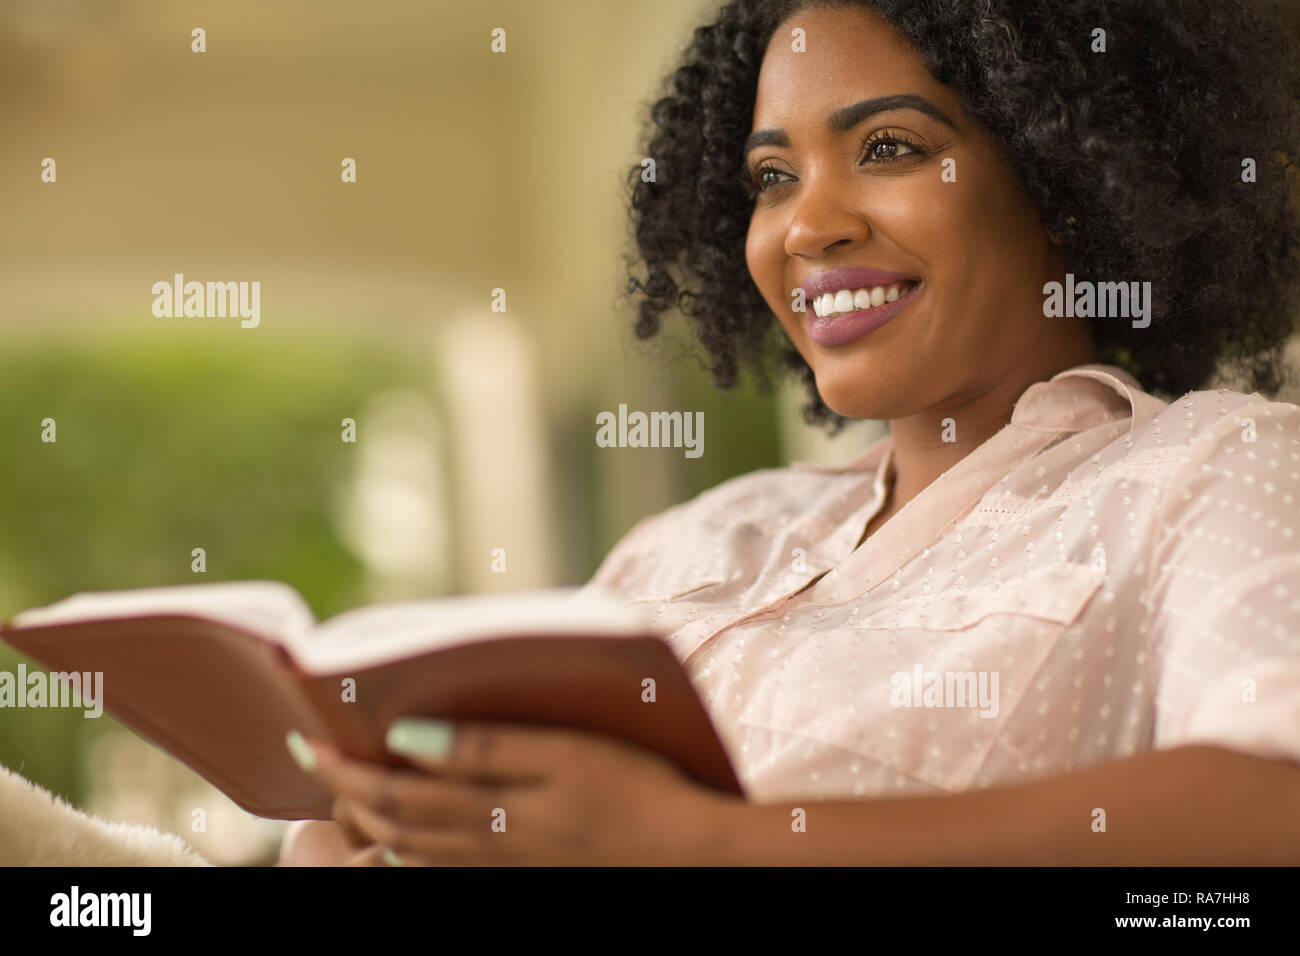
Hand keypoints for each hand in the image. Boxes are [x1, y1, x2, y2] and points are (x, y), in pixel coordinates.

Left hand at [288, 720, 736, 865]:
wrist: (684, 854)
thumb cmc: (633, 790)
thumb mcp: (565, 753)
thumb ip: (486, 746)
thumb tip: (407, 737)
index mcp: (489, 808)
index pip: (392, 791)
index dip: (345, 769)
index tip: (309, 742)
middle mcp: (484, 844)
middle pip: (393, 824)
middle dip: (348, 794)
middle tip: (318, 762)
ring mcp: (502, 864)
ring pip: (414, 850)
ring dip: (374, 822)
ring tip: (352, 793)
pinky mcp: (521, 870)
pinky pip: (445, 866)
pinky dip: (412, 849)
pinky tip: (411, 837)